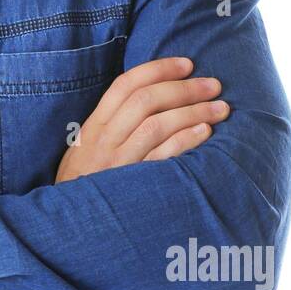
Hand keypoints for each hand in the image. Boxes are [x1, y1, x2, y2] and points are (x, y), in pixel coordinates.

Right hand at [55, 56, 229, 182]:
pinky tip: (206, 132)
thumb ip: (111, 126)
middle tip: (214, 85)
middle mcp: (103, 141)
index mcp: (93, 127)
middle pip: (146, 101)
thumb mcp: (86, 150)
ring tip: (221, 108)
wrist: (69, 226)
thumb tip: (153, 98)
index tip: (187, 63)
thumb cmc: (85, 184)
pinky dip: (186, 141)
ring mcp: (117, 163)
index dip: (158, 69)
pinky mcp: (132, 186)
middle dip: (184, 88)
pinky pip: (162, 157)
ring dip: (193, 112)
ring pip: (156, 125)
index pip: (125, 85)